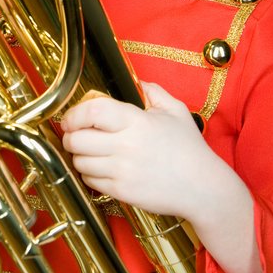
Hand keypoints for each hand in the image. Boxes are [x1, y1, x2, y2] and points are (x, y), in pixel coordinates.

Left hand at [61, 82, 215, 218]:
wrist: (203, 188)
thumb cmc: (189, 148)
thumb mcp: (175, 111)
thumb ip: (153, 91)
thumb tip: (136, 81)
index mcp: (136, 121)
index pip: (92, 111)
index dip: (74, 114)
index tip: (69, 118)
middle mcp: (126, 145)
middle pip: (77, 139)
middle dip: (70, 136)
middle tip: (73, 135)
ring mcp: (123, 170)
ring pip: (80, 162)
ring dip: (78, 156)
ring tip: (88, 152)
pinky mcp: (123, 192)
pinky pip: (91, 182)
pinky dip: (89, 175)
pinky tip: (100, 168)